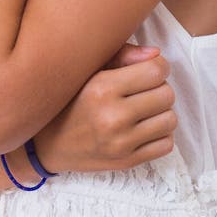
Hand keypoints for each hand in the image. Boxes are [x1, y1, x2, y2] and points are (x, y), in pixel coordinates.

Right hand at [33, 45, 176, 172]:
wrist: (46, 143)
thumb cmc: (68, 100)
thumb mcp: (87, 71)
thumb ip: (122, 56)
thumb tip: (157, 54)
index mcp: (102, 88)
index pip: (156, 71)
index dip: (158, 66)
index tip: (148, 68)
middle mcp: (114, 116)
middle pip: (166, 94)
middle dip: (159, 87)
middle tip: (143, 89)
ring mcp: (122, 143)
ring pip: (170, 119)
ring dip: (161, 111)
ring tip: (143, 108)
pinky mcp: (128, 161)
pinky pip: (166, 144)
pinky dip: (159, 134)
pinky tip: (143, 127)